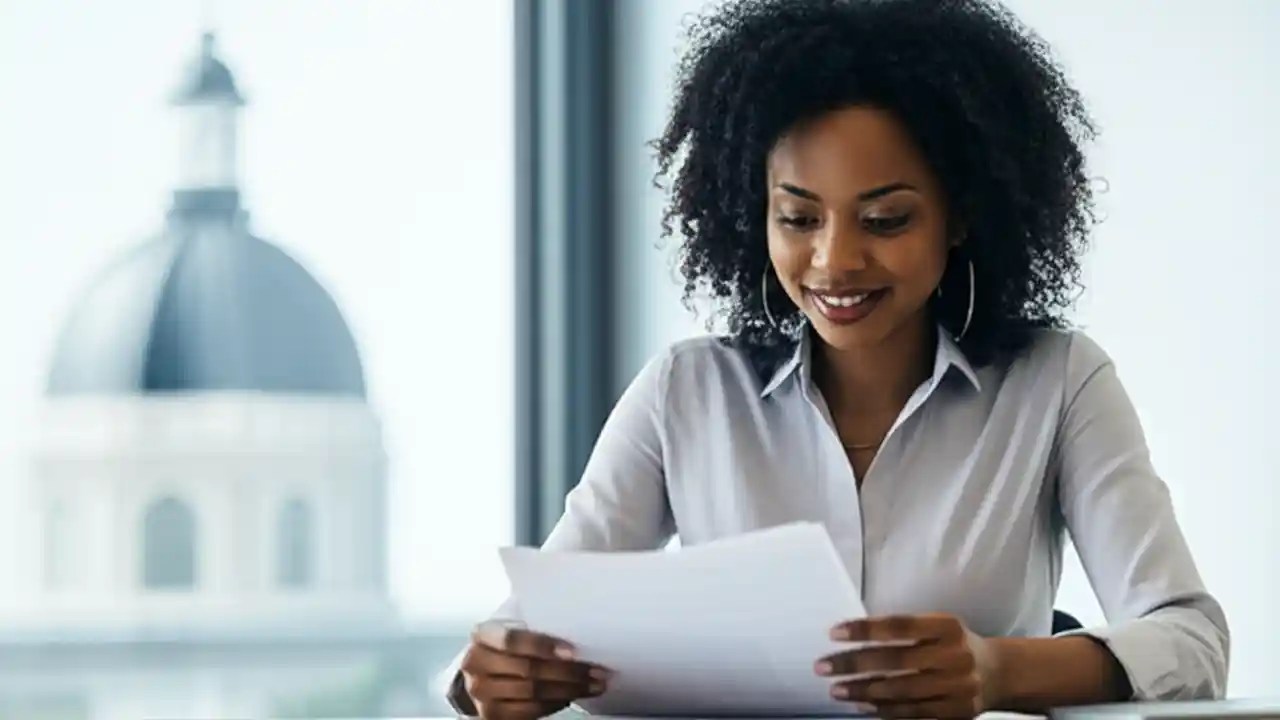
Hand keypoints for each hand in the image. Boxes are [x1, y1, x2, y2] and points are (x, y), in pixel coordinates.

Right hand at [457, 620, 612, 719]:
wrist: (481, 673)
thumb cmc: (508, 646)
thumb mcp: (513, 627)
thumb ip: (536, 626)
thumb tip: (579, 629)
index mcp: (482, 635)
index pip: (512, 640)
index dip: (542, 646)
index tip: (573, 651)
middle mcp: (475, 664)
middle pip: (528, 670)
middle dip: (568, 672)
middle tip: (597, 671)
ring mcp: (481, 692)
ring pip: (532, 694)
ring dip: (569, 690)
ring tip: (594, 685)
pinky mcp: (491, 715)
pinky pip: (530, 711)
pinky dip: (556, 704)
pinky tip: (572, 695)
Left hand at [816, 613, 1000, 719]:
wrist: (999, 673)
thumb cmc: (954, 644)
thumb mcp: (937, 626)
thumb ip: (904, 631)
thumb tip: (853, 637)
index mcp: (947, 626)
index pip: (899, 626)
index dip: (865, 629)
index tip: (834, 633)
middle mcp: (955, 655)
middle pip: (896, 660)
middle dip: (854, 664)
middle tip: (823, 667)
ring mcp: (958, 686)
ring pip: (902, 690)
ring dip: (864, 691)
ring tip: (837, 689)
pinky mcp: (957, 712)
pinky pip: (914, 713)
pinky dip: (885, 710)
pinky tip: (862, 706)